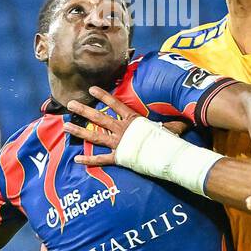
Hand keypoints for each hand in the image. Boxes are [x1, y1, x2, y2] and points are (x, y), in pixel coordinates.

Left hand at [64, 87, 187, 165]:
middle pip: (99, 118)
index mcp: (132, 120)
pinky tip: (76, 159)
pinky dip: (89, 160)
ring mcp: (118, 143)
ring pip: (94, 136)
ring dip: (79, 131)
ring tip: (66, 126)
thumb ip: (172, 123)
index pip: (115, 104)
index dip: (104, 96)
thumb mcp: (171, 127)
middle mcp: (122, 130)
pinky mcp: (118, 157)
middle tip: (70, 104)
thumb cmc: (170, 141)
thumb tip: (184, 118)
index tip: (92, 89)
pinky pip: (101, 159)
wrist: (167, 155)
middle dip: (83, 110)